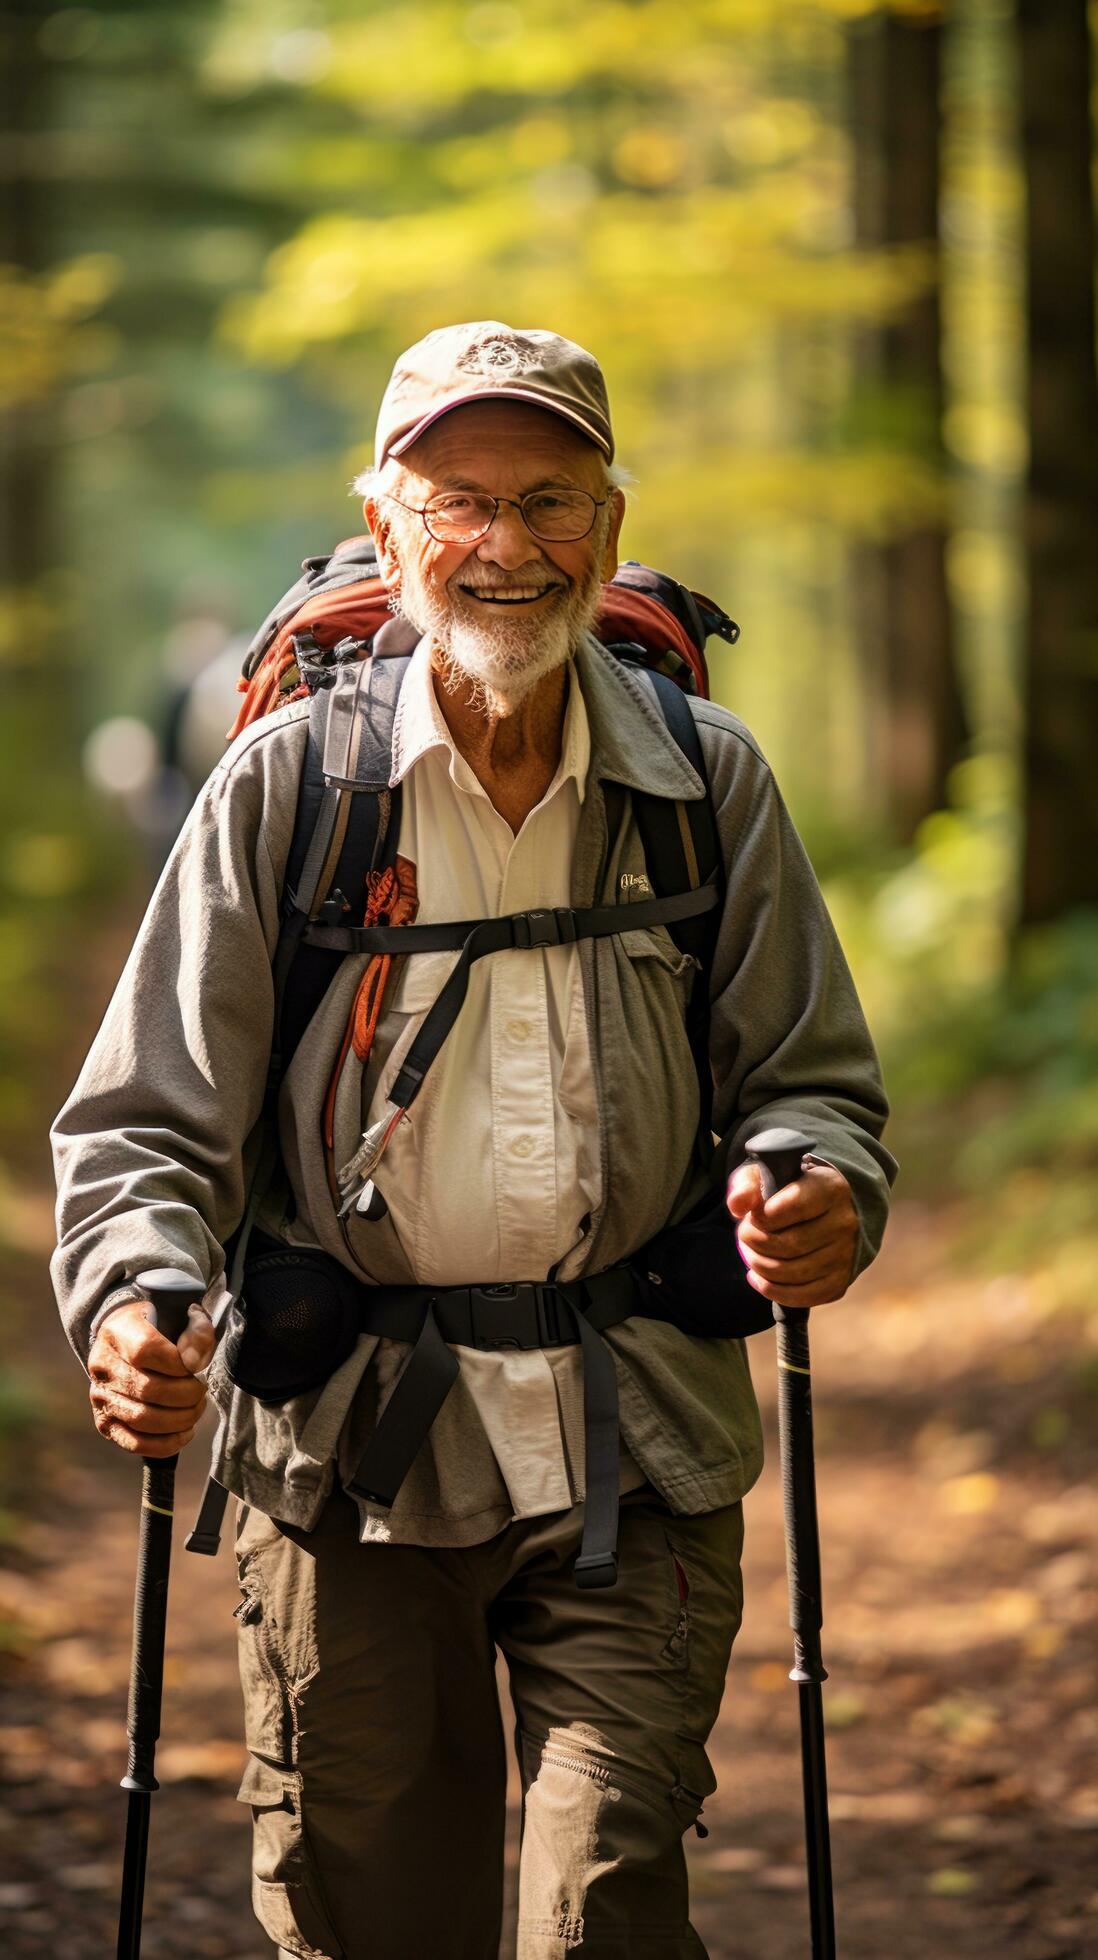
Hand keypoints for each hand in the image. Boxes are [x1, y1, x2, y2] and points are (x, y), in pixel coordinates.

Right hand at [88, 1298, 215, 1455]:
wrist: (126, 1341)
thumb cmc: (159, 1329)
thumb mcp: (178, 1316)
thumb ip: (195, 1331)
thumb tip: (195, 1361)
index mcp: (118, 1331)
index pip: (145, 1350)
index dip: (178, 1362)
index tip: (197, 1365)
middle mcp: (102, 1365)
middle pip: (147, 1389)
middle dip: (186, 1394)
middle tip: (201, 1390)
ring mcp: (100, 1396)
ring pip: (141, 1419)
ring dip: (179, 1419)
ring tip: (196, 1409)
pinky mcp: (105, 1422)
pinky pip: (134, 1442)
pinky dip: (165, 1444)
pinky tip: (184, 1433)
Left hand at [726, 1159, 858, 1307]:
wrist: (823, 1212)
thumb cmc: (787, 1191)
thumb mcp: (765, 1175)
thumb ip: (747, 1184)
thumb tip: (737, 1205)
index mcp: (831, 1188)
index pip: (794, 1207)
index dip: (763, 1216)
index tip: (752, 1215)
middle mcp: (844, 1222)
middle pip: (791, 1244)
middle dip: (756, 1243)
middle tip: (744, 1236)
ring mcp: (845, 1255)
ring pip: (793, 1273)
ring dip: (760, 1267)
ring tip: (750, 1254)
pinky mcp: (839, 1282)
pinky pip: (803, 1296)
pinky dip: (772, 1290)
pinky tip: (757, 1277)